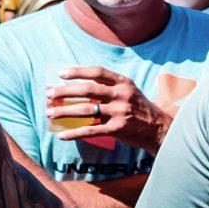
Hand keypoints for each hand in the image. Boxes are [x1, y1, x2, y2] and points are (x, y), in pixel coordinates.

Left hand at [46, 66, 165, 150]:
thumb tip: (76, 87)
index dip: (78, 71)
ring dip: (63, 112)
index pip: (97, 72)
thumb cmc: (138, 108)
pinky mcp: (117, 129)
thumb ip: (108, 87)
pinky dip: (73, 133)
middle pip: (87, 90)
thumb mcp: (128, 91)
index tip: (60, 74)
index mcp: (123, 83)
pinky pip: (90, 131)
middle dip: (64, 91)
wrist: (160, 129)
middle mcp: (122, 95)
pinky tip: (61, 135)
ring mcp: (119, 112)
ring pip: (85, 110)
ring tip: (49, 113)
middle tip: (48, 94)